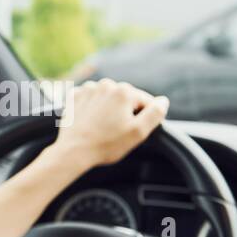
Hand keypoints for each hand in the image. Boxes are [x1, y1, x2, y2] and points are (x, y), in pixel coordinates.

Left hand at [53, 78, 168, 169]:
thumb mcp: (138, 132)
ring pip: (108, 98)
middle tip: (118, 132)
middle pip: (126, 98)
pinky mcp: (75, 97)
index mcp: (124, 91)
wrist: (73, 151)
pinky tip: (91, 121)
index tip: (135, 130)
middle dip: (126, 112)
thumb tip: (163, 101)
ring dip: (109, 109)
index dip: (145, 117)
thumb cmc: (106, 144)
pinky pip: (90, 99)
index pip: (146, 101)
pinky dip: (93, 107)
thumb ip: (155, 113)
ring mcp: (89, 89)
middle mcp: (106, 85)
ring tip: (104, 128)